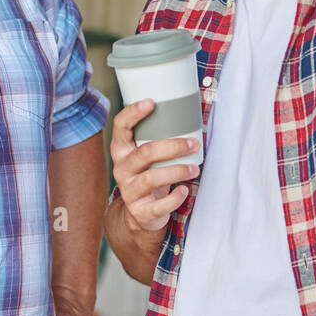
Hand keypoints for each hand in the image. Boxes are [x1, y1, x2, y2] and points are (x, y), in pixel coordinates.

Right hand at [108, 99, 199, 233]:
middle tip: (193, 143)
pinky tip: (184, 190)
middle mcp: (122, 168)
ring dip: (177, 171)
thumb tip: (189, 116)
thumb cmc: (148, 176)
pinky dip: (175, 198)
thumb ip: (156, 139)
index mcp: (122, 150)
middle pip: (144, 153)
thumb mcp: (146, 157)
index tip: (151, 102)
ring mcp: (129, 190)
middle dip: (172, 146)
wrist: (139, 213)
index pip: (120, 127)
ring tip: (195, 169)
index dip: (133, 113)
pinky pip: (158, 205)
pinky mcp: (140, 210)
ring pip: (152, 178)